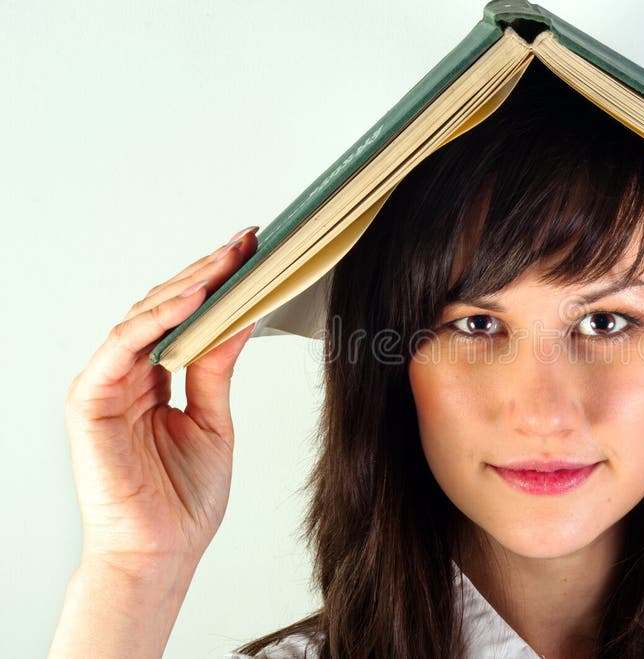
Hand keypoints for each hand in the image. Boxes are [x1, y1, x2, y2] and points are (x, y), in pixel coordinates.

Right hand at [64, 225, 258, 576]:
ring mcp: (105, 384)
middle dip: (206, 273)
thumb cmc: (183, 499)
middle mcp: (128, 374)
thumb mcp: (213, 419)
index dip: (216, 284)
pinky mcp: (90, 400)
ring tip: (228, 262)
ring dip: (186, 286)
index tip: (253, 254)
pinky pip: (122, 347)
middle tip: (246, 245)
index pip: (183, 318)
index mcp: (155, 378)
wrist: (162, 553)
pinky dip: (156, 320)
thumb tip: (239, 317)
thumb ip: (216, 368)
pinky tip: (193, 300)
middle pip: (163, 308)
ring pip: (142, 317)